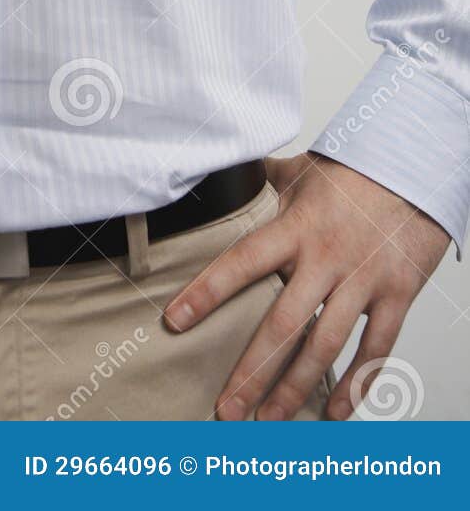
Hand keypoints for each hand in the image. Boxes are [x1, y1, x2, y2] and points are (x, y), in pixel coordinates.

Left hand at [162, 152, 449, 419]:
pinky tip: (334, 412)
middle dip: (252, 371)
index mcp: (296, 227)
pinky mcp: (396, 295)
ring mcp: (362, 280)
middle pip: (283, 324)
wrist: (415, 170)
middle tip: (226, 408)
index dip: (207, 292)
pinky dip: (357, 385)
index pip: (242, 262)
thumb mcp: (299, 170)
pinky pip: (376, 349)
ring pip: (325, 346)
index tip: (175, 321)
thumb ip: (260, 181)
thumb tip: (219, 172)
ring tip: (268, 420)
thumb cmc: (353, 171)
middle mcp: (326, 258)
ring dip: (295, 388)